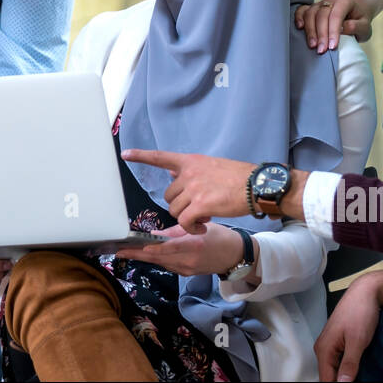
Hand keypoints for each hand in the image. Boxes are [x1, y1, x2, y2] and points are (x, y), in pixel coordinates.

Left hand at [115, 224, 250, 277]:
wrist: (235, 256)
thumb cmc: (219, 236)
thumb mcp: (198, 228)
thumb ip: (174, 233)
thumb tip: (153, 235)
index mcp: (193, 246)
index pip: (164, 249)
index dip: (145, 249)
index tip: (130, 247)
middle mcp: (188, 261)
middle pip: (157, 258)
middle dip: (137, 254)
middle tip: (119, 250)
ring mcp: (187, 270)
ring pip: (160, 262)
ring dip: (144, 256)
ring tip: (127, 249)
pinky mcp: (186, 273)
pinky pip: (167, 265)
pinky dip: (156, 258)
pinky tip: (146, 253)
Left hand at [120, 148, 253, 232]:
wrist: (257, 186)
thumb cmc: (239, 177)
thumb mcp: (211, 166)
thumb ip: (191, 171)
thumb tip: (172, 171)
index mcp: (191, 162)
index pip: (161, 157)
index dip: (142, 156)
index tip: (126, 154)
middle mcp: (189, 173)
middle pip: (169, 195)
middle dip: (180, 205)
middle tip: (197, 209)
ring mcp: (194, 189)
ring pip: (175, 210)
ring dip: (186, 219)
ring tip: (203, 218)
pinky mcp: (201, 205)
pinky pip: (185, 222)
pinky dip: (192, 228)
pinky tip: (203, 228)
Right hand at [295, 0, 371, 53]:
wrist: (353, 17)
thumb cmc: (358, 24)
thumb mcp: (365, 27)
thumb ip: (358, 27)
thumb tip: (346, 28)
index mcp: (345, 1)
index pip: (336, 15)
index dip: (333, 31)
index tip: (332, 46)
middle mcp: (331, 0)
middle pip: (322, 15)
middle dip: (321, 34)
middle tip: (321, 50)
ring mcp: (319, 4)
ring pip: (310, 13)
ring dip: (310, 30)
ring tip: (312, 45)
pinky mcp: (311, 9)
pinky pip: (302, 10)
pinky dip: (298, 18)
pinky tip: (300, 28)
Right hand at [314, 274, 382, 381]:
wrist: (365, 293)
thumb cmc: (360, 311)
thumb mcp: (357, 342)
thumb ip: (349, 365)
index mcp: (324, 349)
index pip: (326, 380)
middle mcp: (323, 347)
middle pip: (328, 376)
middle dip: (340, 382)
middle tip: (355, 380)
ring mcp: (329, 344)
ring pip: (333, 369)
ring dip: (342, 377)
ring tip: (354, 378)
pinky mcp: (337, 342)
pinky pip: (337, 362)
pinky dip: (344, 369)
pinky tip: (354, 372)